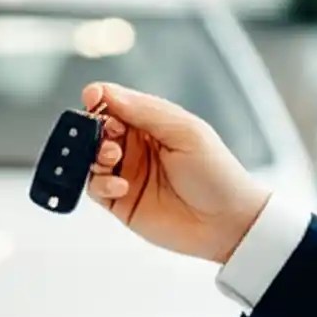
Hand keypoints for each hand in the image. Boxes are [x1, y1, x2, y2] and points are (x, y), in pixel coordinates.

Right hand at [81, 82, 270, 264]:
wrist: (226, 222)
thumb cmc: (216, 174)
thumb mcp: (185, 132)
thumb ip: (145, 112)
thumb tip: (106, 93)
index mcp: (152, 123)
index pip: (116, 103)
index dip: (100, 98)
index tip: (92, 99)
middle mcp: (136, 146)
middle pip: (97, 128)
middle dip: (93, 128)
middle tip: (108, 135)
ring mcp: (126, 173)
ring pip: (90, 157)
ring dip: (94, 154)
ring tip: (113, 157)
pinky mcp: (120, 202)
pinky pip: (94, 187)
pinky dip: (99, 183)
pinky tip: (120, 186)